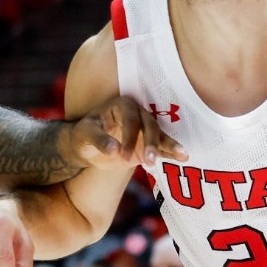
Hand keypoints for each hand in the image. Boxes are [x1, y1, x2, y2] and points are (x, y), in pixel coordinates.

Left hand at [65, 96, 186, 170]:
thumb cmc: (83, 135)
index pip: (130, 119)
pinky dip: (171, 153)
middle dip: (151, 143)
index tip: (123, 156)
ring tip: (183, 156)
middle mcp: (137, 114)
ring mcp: (144, 129)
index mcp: (122, 106)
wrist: (87, 146)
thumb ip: (98, 140)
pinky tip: (183, 158)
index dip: (129, 137)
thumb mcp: (84, 135)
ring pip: (160, 135)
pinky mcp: (148, 144)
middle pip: (149, 126)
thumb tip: (114, 149)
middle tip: (148, 161)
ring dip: (169, 146)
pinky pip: (162, 147)